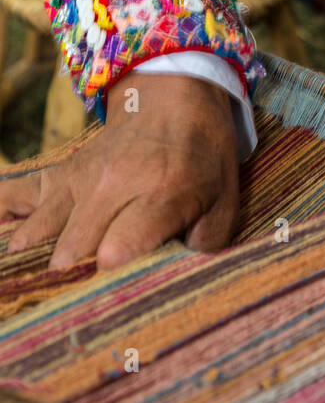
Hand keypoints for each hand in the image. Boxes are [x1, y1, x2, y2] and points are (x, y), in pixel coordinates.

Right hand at [0, 74, 239, 270]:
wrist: (174, 98)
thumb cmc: (202, 156)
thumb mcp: (224, 200)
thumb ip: (206, 246)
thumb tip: (178, 281)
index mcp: (160, 193)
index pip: (119, 248)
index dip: (114, 277)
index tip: (118, 293)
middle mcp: (113, 186)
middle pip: (73, 249)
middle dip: (76, 282)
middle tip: (84, 305)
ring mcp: (79, 179)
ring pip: (39, 233)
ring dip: (40, 265)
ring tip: (43, 292)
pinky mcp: (59, 175)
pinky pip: (14, 196)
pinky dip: (5, 221)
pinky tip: (7, 246)